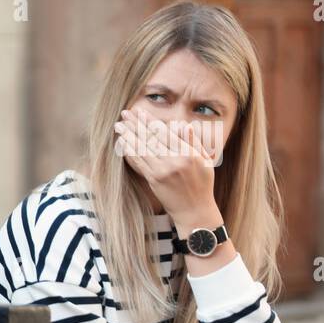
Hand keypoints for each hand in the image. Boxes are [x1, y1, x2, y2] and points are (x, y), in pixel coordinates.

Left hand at [114, 107, 218, 226]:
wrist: (194, 210)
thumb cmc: (202, 184)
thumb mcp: (205, 160)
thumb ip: (193, 142)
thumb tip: (183, 125)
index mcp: (188, 153)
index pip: (164, 132)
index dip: (150, 121)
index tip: (140, 112)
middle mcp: (174, 160)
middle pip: (150, 138)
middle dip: (135, 124)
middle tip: (124, 114)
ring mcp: (162, 171)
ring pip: (142, 149)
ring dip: (128, 136)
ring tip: (119, 126)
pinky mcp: (154, 180)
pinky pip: (139, 163)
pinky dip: (130, 152)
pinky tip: (122, 144)